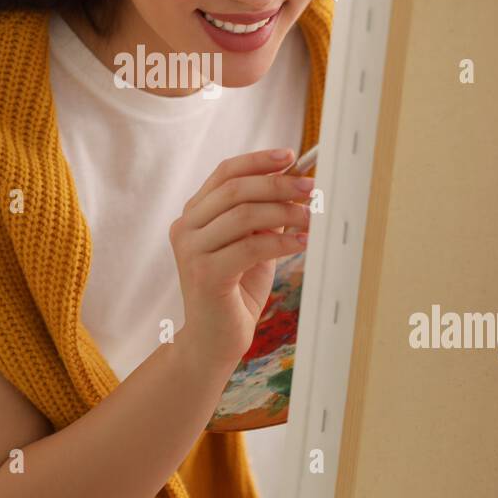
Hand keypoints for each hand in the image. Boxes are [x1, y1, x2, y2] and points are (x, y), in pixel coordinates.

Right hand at [169, 148, 314, 370]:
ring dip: (285, 212)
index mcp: (194, 214)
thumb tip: (295, 182)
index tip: (290, 156)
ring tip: (311, 218)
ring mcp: (191, 251)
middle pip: (235, 190)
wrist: (214, 340)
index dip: (258, 161)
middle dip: (277, 185)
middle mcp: (186, 227)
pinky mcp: (205, 274)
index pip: (225, 173)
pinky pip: (250, 247)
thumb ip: (264, 215)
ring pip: (244, 215)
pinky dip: (282, 241)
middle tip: (310, 188)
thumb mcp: (252, 245)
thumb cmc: (235, 291)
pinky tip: (303, 242)